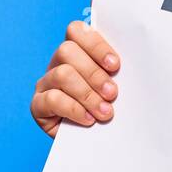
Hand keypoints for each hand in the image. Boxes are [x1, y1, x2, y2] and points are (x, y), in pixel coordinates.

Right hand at [30, 20, 121, 138]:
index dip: (95, 45)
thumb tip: (133, 62)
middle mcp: (57, 63)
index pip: (76, 30)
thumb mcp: (114, 85)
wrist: (95, 141)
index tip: (115, 65)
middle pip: (67, 51)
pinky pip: (52, 99)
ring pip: (62, 74)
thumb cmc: (108, 106)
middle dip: (94, 73)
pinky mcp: (38, 105)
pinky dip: (75, 109)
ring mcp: (45, 83)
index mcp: (77, 51)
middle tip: (113, 93)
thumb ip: (115, 71)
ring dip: (88, 94)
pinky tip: (89, 119)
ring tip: (105, 112)